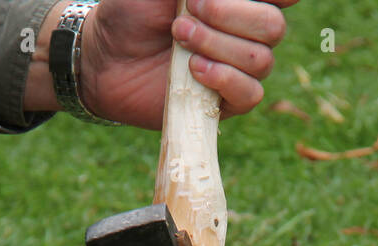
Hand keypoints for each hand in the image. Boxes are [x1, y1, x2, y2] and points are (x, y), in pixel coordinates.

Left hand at [26, 0, 294, 128]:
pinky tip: (194, 69)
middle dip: (231, 15)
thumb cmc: (132, 10)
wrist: (104, 57)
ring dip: (218, 45)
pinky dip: (224, 79)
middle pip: (273, 26)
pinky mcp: (226, 103)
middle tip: (189, 11)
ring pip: (261, 60)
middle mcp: (246, 32)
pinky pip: (250, 94)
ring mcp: (239, 69)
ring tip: (179, 37)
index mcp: (239, 0)